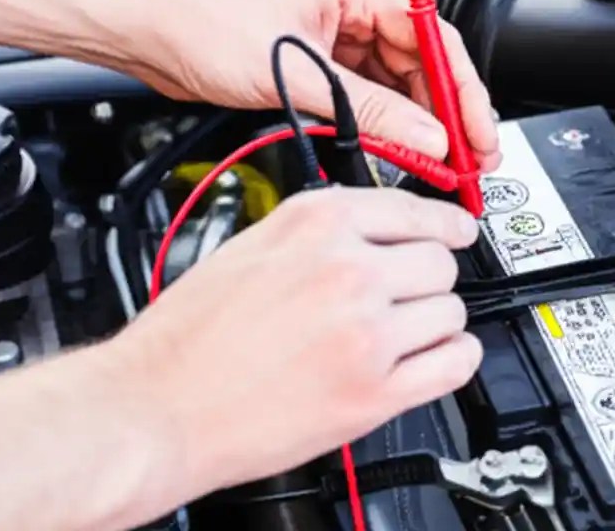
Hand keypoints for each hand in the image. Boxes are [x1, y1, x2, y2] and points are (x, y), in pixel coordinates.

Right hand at [105, 187, 481, 507]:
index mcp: (315, 224)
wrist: (157, 406)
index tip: (457, 232)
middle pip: (440, 262)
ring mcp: (366, 332)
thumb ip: (314, 235)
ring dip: (437, 323)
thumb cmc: (186, 337)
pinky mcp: (375, 392)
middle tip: (412, 294)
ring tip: (407, 334)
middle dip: (430, 278)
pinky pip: (454, 364)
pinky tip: (435, 360)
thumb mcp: (248, 246)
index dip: (443, 225)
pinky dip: (454, 360)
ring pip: (451, 312)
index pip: (414, 209)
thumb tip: (368, 234)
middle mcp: (347, 270)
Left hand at [125, 0, 500, 170]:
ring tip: (438, 166)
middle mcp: (348, 9)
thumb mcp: (295, 72)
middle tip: (468, 161)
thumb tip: (424, 137)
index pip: (431, 38)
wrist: (146, 30)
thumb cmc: (201, 23)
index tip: (477, 132)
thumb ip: (368, 108)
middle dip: (446, 115)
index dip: (462, 90)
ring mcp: (332, 38)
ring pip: (395, 86)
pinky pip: (365, 99)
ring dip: (417, 126)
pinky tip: (399, 153)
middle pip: (420, 65)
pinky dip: (383, 127)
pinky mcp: (313, 67)